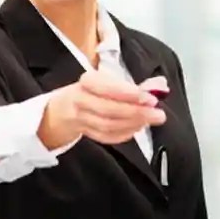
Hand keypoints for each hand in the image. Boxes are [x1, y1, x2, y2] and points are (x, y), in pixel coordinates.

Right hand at [41, 70, 165, 146]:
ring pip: (108, 125)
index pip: (108, 88)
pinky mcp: (84, 133)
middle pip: (109, 109)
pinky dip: (124, 134)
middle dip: (136, 113)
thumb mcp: (106, 82)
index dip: (130, 94)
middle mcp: (80, 100)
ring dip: (133, 124)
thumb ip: (133, 86)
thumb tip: (160, 85)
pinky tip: (137, 128)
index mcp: (87, 81)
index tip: (151, 98)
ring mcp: (80, 119)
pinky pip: (106, 136)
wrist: (59, 110)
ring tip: (151, 120)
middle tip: (158, 114)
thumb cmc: (89, 92)